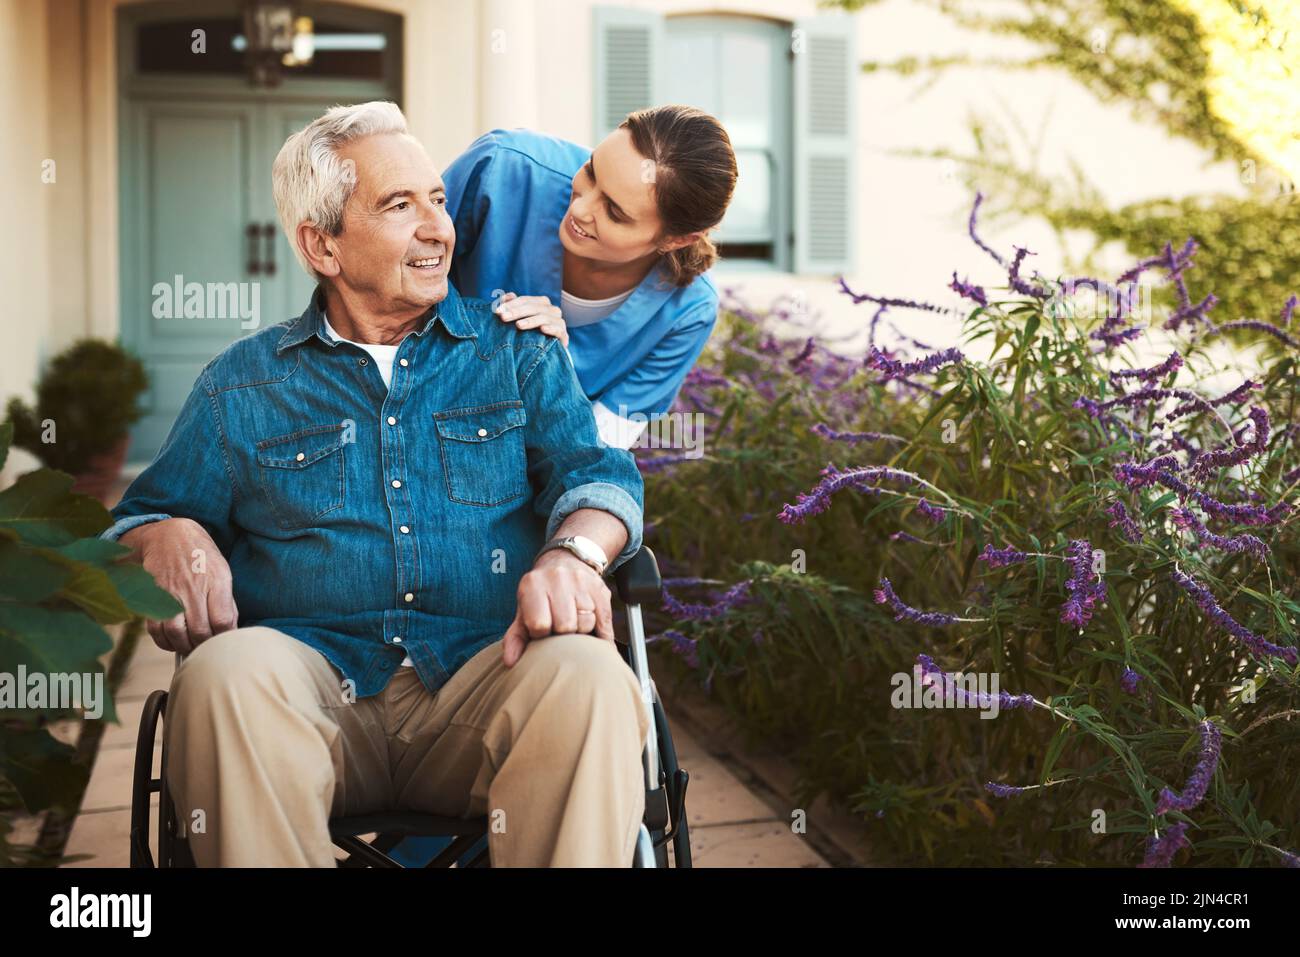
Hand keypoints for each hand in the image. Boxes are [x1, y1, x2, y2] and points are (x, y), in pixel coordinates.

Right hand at [119, 518, 237, 654]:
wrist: (168, 535)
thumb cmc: (200, 557)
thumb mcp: (222, 572)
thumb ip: (226, 602)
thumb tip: (230, 631)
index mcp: (217, 580)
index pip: (223, 621)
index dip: (224, 638)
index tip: (224, 642)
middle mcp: (194, 587)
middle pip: (201, 631)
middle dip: (205, 646)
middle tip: (206, 648)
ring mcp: (171, 592)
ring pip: (177, 633)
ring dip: (184, 646)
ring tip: (190, 646)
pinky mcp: (152, 596)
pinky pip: (156, 628)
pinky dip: (165, 641)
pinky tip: (173, 640)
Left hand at [494, 292, 568, 346]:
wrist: (548, 352)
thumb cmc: (532, 333)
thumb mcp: (520, 320)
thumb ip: (512, 307)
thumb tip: (505, 296)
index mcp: (541, 303)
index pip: (525, 300)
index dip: (511, 304)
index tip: (496, 311)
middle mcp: (552, 310)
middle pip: (533, 307)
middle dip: (517, 312)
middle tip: (503, 317)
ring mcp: (559, 322)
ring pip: (545, 317)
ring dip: (531, 320)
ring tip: (518, 325)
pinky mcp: (564, 335)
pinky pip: (558, 330)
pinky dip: (551, 328)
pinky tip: (542, 329)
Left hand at [502, 549, 612, 666]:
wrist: (566, 560)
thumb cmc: (541, 593)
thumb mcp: (524, 609)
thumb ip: (515, 637)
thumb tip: (510, 662)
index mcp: (533, 584)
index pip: (540, 624)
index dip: (541, 635)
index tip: (543, 631)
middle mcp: (557, 579)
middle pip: (565, 625)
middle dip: (563, 634)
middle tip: (560, 629)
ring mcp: (582, 583)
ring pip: (586, 623)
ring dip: (581, 630)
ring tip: (575, 623)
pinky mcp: (601, 589)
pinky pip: (604, 623)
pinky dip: (601, 636)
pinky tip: (595, 636)